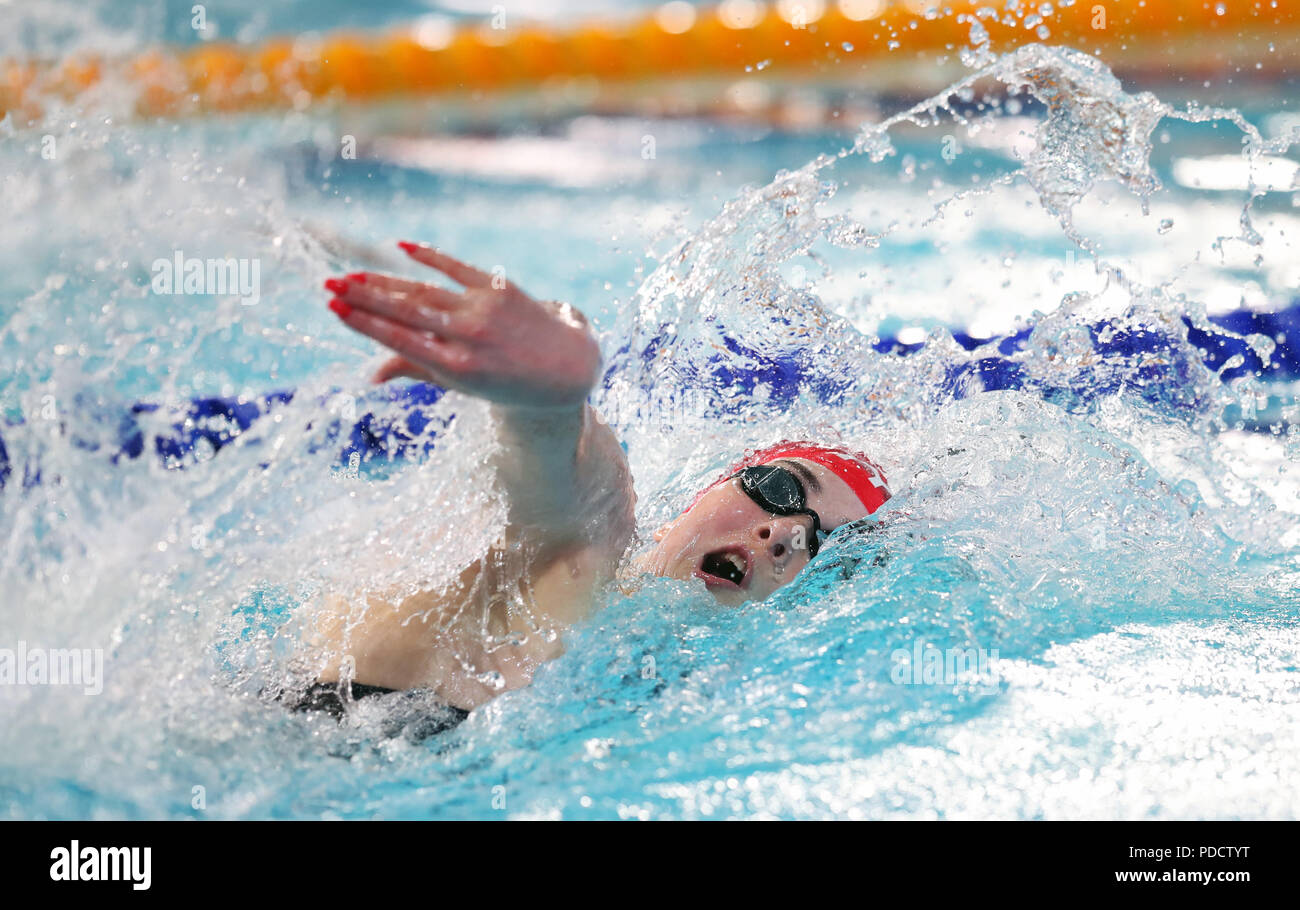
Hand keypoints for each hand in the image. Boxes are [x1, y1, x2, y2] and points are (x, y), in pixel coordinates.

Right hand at [324, 243, 600, 409]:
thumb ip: (418, 370)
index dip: (365, 323)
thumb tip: (372, 375)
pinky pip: (458, 267)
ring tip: (351, 275)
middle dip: (364, 297)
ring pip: (425, 290)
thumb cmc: (506, 381)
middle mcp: (470, 337)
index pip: (401, 340)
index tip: (334, 308)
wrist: (565, 367)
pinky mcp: (500, 287)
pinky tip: (401, 246)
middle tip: (328, 285)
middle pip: (407, 311)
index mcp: (458, 368)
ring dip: (386, 281)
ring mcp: (486, 308)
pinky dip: (430, 256)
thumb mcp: (462, 384)